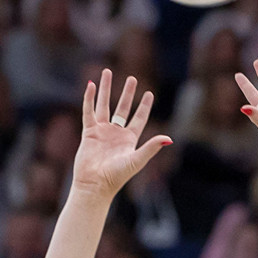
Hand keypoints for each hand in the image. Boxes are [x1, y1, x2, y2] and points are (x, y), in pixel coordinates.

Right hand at [70, 74, 170, 201]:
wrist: (95, 185)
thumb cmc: (117, 176)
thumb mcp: (137, 160)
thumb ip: (151, 147)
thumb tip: (169, 138)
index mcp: (130, 139)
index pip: (139, 118)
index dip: (144, 106)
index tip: (149, 93)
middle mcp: (116, 133)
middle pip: (123, 108)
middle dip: (127, 93)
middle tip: (132, 78)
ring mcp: (102, 131)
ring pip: (104, 105)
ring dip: (105, 89)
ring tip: (106, 72)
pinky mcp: (88, 132)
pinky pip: (89, 112)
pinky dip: (89, 99)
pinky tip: (90, 85)